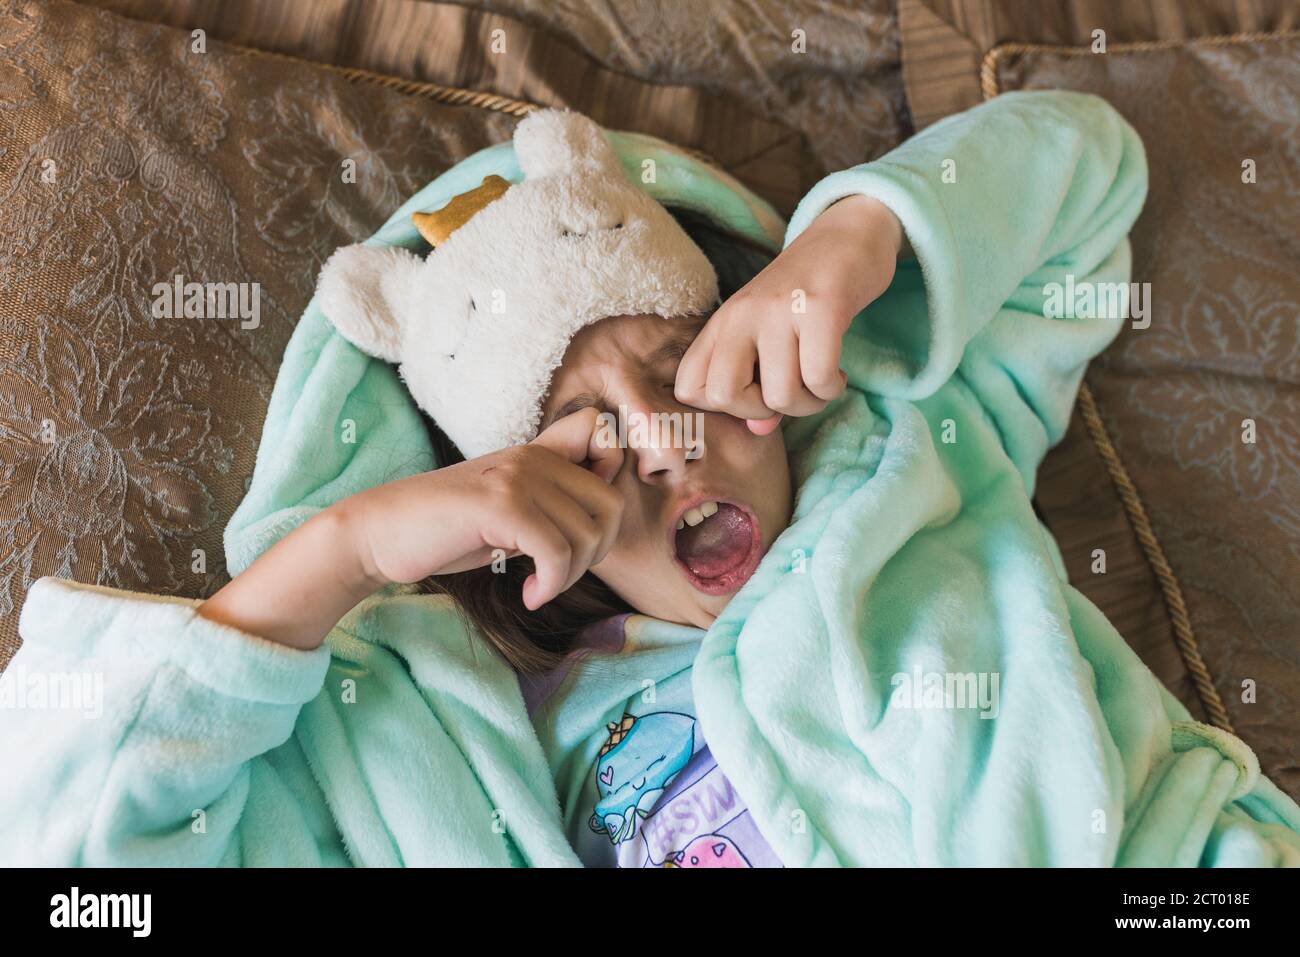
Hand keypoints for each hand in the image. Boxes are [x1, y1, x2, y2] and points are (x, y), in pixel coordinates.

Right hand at [348, 407, 624, 609]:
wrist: (380, 533)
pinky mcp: (499, 505)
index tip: (582, 523)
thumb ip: (550, 503)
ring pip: (587, 534)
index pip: (606, 439)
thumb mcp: (508, 509)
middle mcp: (532, 457)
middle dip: (597, 551)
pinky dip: (551, 584)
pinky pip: (557, 552)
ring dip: (570, 575)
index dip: (611, 482)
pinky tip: (529, 595)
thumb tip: (604, 522)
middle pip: (611, 503)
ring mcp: (516, 477)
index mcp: (537, 452)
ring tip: (540, 586)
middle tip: (561, 573)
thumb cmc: (447, 530)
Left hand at [674, 193, 902, 432]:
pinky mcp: (822, 306)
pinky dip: (832, 388)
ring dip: (809, 401)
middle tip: (790, 392)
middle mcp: (742, 314)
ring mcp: (779, 309)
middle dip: (764, 410)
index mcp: (722, 323)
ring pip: (780, 395)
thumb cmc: (803, 298)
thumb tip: (759, 428)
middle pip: (724, 396)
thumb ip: (757, 384)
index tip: (756, 393)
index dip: (723, 407)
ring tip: (821, 380)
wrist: (846, 235)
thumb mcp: (769, 337)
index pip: (689, 388)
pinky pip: (819, 377)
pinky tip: (839, 373)